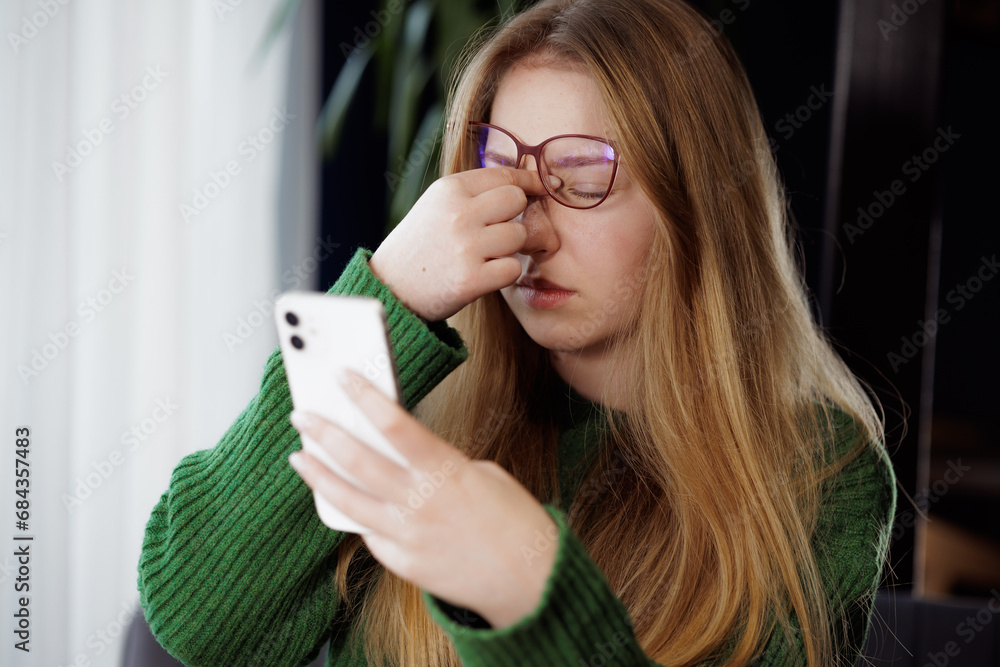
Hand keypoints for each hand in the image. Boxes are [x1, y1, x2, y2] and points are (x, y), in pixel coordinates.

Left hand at [287, 368, 558, 628]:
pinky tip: (344, 501)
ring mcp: (407, 536)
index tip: (342, 377)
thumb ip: (439, 463)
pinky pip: (370, 535)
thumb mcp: (483, 474)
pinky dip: (356, 515)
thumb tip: (404, 453)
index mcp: (445, 472)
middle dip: (324, 433)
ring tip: (300, 457)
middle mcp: (419, 503)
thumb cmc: (515, 522)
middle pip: (358, 460)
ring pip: (348, 501)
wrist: (531, 581)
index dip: (364, 397)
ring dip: (319, 475)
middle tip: (302, 415)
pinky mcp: (403, 563)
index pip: (394, 424)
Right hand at [369, 167, 546, 321]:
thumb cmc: (420, 246)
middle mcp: (458, 213)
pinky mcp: (471, 280)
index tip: (541, 187)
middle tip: (502, 229)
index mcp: (449, 189)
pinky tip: (485, 274)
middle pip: (516, 200)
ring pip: (518, 235)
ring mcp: (465, 247)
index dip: (529, 181)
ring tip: (486, 255)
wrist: (389, 288)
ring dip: (509, 248)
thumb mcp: (436, 205)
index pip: (504, 175)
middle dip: (517, 214)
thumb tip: (522, 183)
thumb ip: (473, 193)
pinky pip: (513, 269)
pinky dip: (504, 273)